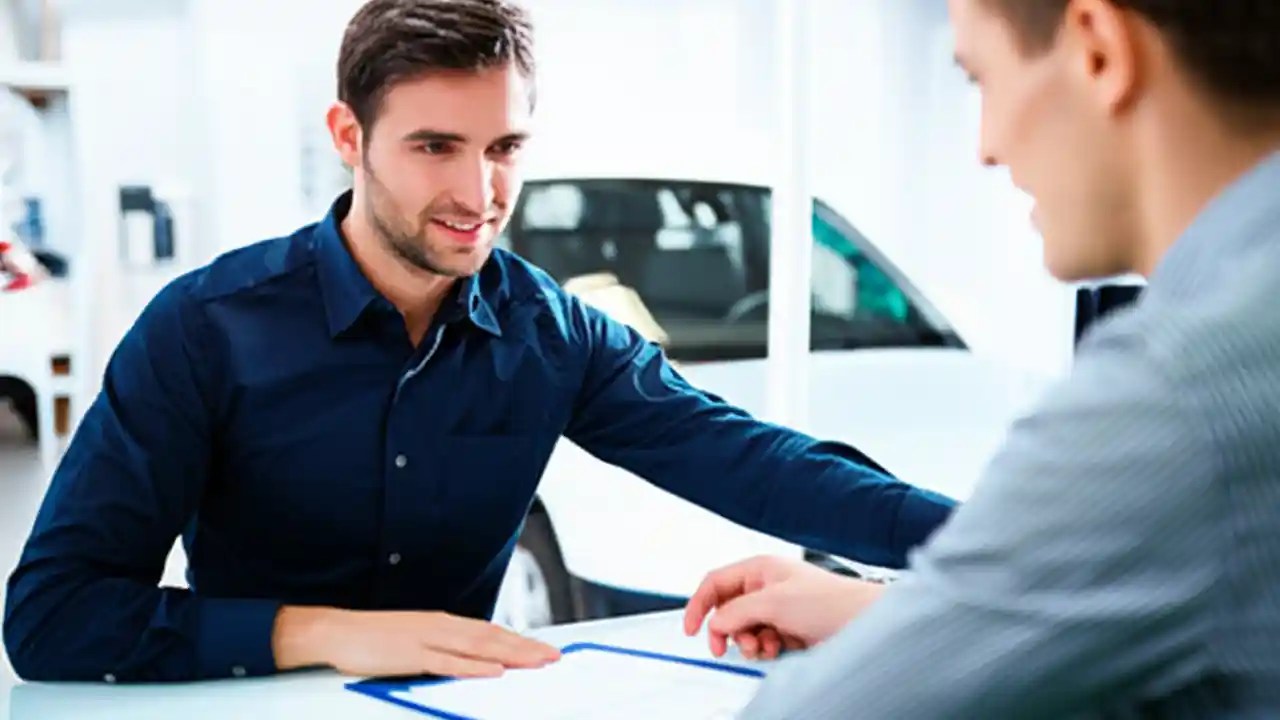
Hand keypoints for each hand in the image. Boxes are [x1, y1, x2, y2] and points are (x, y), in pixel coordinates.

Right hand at [273, 606, 561, 677]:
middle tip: (553, 657)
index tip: (544, 649)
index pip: (490, 631)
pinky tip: (493, 670)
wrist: (338, 630)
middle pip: (492, 637)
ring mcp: (427, 639)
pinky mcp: (412, 654)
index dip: (520, 640)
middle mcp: (441, 626)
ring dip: (511, 654)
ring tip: (536, 662)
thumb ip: (444, 647)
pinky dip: (474, 666)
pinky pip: (449, 662)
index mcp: (443, 623)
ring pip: (478, 647)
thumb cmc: (375, 638)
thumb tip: (472, 657)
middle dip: (526, 647)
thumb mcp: (416, 638)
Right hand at [683, 556, 884, 659]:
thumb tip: (715, 623)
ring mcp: (778, 608)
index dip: (699, 605)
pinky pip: (763, 640)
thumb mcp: (773, 603)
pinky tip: (780, 647)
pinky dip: (766, 647)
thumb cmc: (829, 601)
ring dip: (749, 641)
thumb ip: (737, 612)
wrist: (865, 622)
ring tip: (766, 646)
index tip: (691, 629)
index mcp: (759, 569)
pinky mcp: (788, 627)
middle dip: (729, 630)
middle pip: (728, 610)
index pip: (716, 583)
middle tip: (727, 647)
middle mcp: (766, 586)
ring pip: (745, 629)